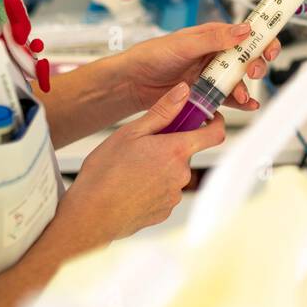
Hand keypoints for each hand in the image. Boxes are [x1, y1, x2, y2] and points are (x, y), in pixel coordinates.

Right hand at [60, 83, 225, 242]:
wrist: (91, 215)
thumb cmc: (105, 173)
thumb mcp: (131, 132)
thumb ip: (163, 111)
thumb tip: (184, 91)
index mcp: (176, 151)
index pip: (214, 134)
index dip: (214, 123)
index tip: (206, 118)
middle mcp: (182, 175)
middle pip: (186, 153)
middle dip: (170, 146)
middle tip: (144, 145)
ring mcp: (174, 196)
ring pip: (174, 173)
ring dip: (160, 168)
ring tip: (131, 169)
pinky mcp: (165, 212)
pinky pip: (165, 192)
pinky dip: (153, 187)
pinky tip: (131, 187)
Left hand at [120, 22, 280, 114]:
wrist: (132, 83)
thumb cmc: (151, 56)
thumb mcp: (184, 44)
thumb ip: (214, 38)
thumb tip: (244, 29)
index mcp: (213, 36)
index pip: (245, 34)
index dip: (262, 38)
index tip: (271, 47)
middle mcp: (216, 55)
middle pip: (247, 58)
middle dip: (256, 65)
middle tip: (253, 71)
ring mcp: (212, 75)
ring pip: (239, 80)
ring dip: (246, 87)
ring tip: (242, 95)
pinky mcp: (207, 93)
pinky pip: (228, 98)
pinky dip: (240, 103)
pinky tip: (246, 106)